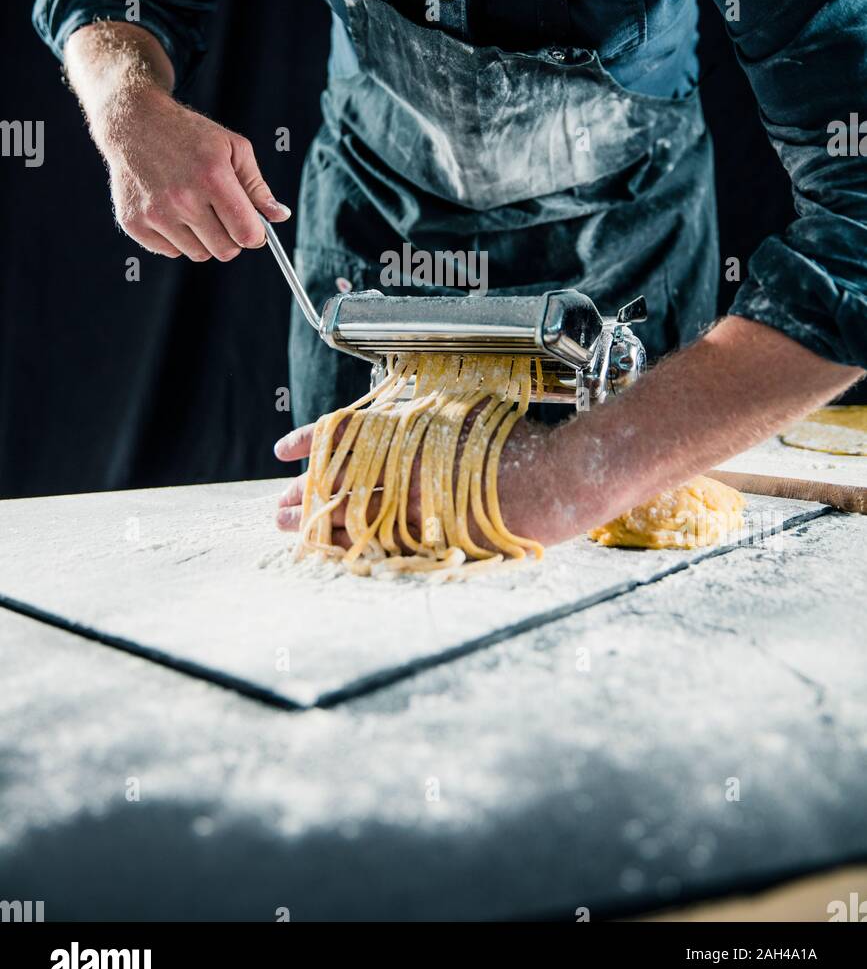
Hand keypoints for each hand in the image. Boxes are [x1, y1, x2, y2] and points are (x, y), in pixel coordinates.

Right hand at [105, 85, 288, 260]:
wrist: (133, 122)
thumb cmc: (190, 134)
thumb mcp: (233, 148)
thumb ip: (258, 187)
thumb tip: (280, 217)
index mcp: (213, 178)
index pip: (247, 233)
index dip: (255, 234)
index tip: (252, 227)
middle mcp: (183, 198)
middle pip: (224, 250)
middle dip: (231, 238)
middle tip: (223, 216)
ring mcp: (155, 213)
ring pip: (198, 254)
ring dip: (203, 238)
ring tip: (195, 208)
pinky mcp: (133, 223)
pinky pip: (170, 252)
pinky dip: (176, 239)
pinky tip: (172, 211)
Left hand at [273, 408, 560, 549]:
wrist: (571, 476)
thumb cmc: (524, 442)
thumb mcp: (468, 413)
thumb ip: (425, 421)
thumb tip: (385, 426)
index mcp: (419, 428)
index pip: (349, 431)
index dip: (311, 440)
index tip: (284, 451)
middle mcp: (418, 466)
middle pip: (345, 480)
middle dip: (307, 494)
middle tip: (279, 507)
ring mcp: (430, 507)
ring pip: (359, 519)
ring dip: (323, 527)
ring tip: (295, 534)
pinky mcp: (446, 540)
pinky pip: (391, 548)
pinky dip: (361, 551)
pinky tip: (342, 555)